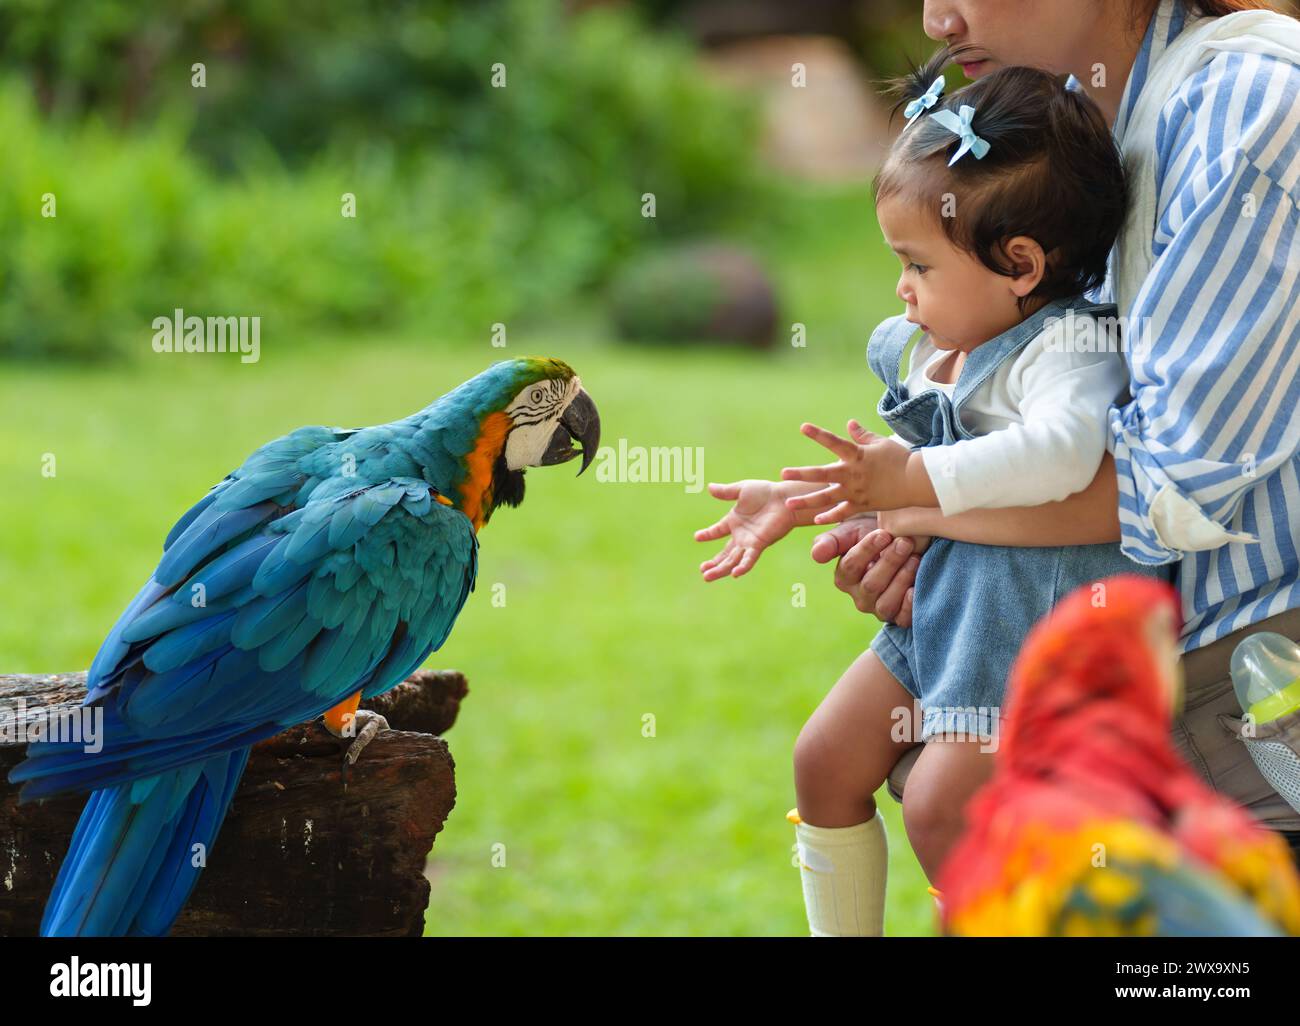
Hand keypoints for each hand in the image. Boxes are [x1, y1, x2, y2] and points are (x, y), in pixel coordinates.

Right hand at [695, 479, 799, 580]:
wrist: (784, 497)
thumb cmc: (766, 492)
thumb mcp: (741, 489)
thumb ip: (725, 492)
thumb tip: (709, 487)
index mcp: (735, 521)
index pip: (717, 531)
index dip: (707, 534)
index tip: (697, 537)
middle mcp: (741, 535)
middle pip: (724, 554)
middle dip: (713, 563)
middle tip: (702, 571)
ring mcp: (750, 541)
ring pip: (733, 560)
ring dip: (720, 570)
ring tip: (707, 577)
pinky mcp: (760, 544)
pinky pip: (749, 558)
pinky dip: (742, 566)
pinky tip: (734, 574)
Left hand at [782, 420, 924, 520]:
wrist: (917, 482)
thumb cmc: (900, 459)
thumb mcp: (880, 443)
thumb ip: (862, 435)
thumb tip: (849, 424)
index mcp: (856, 455)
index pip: (834, 442)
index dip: (818, 434)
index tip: (802, 427)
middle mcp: (852, 474)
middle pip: (822, 474)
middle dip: (801, 474)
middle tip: (783, 474)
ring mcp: (856, 491)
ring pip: (826, 497)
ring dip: (806, 501)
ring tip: (788, 504)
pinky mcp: (862, 505)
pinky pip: (842, 513)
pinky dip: (829, 517)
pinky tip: (815, 520)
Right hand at [810, 518, 921, 626]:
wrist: (901, 543)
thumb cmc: (872, 535)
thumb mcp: (850, 532)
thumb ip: (830, 542)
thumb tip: (816, 556)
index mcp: (844, 578)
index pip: (850, 566)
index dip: (866, 550)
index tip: (883, 534)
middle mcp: (860, 597)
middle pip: (870, 585)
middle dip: (889, 562)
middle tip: (904, 543)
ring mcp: (879, 609)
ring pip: (885, 604)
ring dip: (900, 580)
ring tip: (914, 559)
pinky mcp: (899, 617)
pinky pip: (902, 619)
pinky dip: (909, 606)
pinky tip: (914, 589)